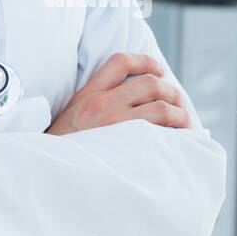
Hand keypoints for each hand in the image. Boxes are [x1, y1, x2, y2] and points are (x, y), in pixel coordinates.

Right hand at [46, 52, 190, 134]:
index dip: (146, 61)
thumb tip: (135, 96)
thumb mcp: (72, 115)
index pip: (121, 62)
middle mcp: (101, 106)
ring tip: (185, 124)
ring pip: (161, 108)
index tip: (160, 71)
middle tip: (179, 105)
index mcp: (88, 95)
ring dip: (180, 114)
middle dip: (172, 92)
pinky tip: (179, 141)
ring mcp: (114, 127)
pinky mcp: (126, 148)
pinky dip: (176, 135)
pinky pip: (161, 134)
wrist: (50, 173)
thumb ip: (96, 101)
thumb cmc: (64, 147)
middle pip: (150, 83)